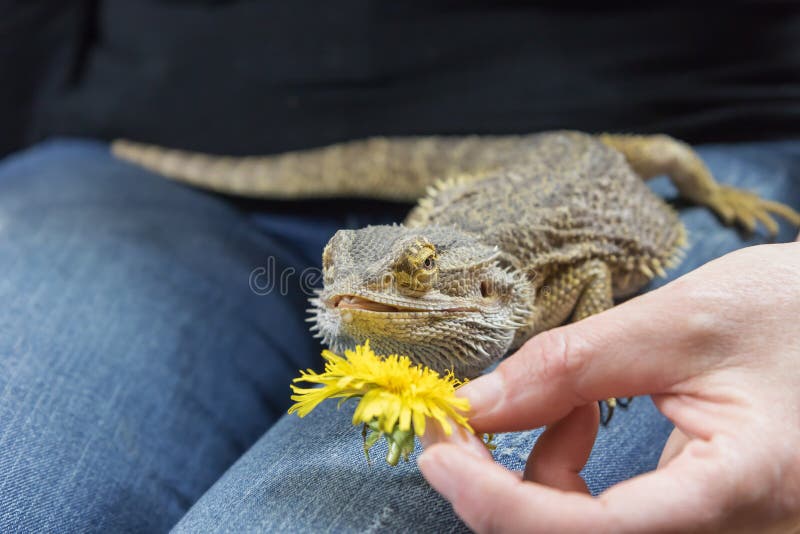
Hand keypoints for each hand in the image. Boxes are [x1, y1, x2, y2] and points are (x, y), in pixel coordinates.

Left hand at [419, 243, 799, 532]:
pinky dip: (569, 469)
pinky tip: (583, 415)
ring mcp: (716, 528)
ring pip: (584, 532)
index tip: (437, 451)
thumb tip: (478, 402)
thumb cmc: (795, 311)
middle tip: (461, 422)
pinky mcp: (697, 515)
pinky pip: (607, 518)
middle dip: (501, 486)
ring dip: (536, 472)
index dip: (498, 502)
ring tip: (562, 397)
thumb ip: (573, 364)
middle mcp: (734, 532)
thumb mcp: (680, 323)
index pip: (594, 532)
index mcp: (740, 489)